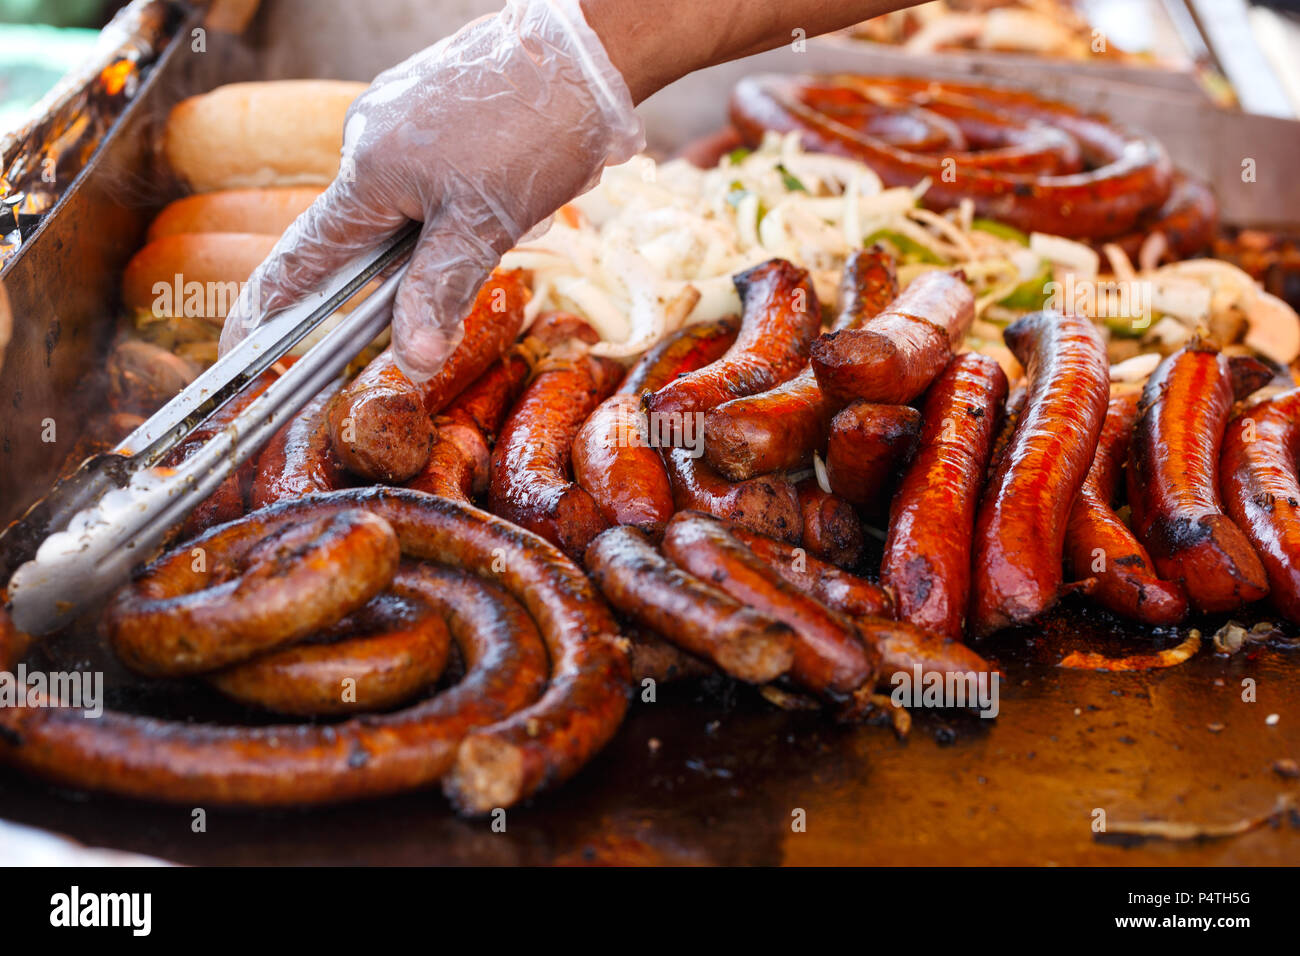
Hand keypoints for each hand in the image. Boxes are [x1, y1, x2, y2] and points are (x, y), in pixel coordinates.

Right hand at [218, 0, 642, 381]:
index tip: (243, 350)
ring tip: (514, 205)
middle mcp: (367, 137)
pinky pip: (429, 170)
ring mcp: (397, 114)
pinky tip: (511, 182)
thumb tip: (410, 363)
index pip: (304, 257)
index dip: (272, 308)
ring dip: (449, 229)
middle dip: (410, 265)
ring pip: (407, 204)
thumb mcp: (486, 225)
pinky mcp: (427, 103)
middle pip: (363, 234)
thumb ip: (439, 293)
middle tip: (468, 256)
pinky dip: (461, 196)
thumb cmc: (535, 128)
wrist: (586, 51)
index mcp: (367, 170)